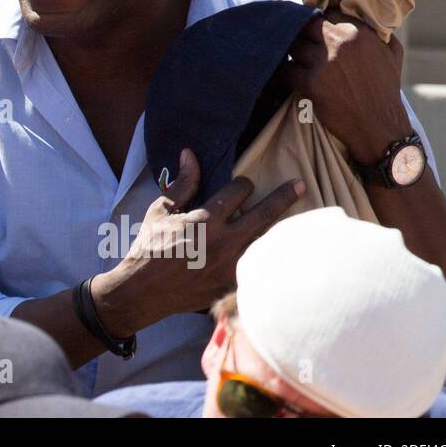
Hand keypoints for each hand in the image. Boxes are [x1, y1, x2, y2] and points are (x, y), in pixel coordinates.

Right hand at [94, 148, 305, 332]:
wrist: (143, 292)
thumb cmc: (149, 247)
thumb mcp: (161, 210)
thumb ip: (183, 184)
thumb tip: (190, 154)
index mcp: (205, 220)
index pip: (238, 192)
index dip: (243, 184)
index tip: (244, 185)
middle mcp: (223, 242)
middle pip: (264, 215)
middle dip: (284, 197)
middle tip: (301, 185)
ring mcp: (231, 266)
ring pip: (267, 243)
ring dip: (283, 228)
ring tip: (301, 219)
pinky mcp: (233, 285)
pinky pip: (260, 267)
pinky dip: (270, 257)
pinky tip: (282, 252)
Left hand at [276, 9, 410, 163]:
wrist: (380, 126)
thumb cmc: (386, 89)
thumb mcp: (392, 54)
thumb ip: (377, 32)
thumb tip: (363, 16)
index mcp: (360, 32)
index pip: (327, 12)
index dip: (316, 18)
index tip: (308, 22)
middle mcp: (342, 42)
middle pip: (306, 25)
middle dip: (299, 30)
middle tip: (290, 35)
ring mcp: (325, 62)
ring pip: (293, 45)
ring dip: (288, 50)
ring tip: (283, 53)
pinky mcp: (311, 82)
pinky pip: (285, 69)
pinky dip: (280, 71)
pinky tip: (279, 73)